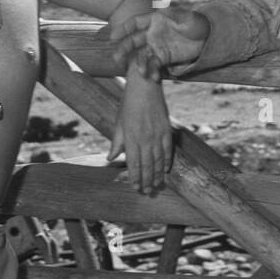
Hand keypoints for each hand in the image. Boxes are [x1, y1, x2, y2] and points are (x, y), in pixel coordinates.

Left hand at [108, 75, 172, 195]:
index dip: (134, 177)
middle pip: (146, 165)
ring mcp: (157, 135)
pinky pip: (168, 150)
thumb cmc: (129, 103)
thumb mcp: (119, 122)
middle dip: (146, 181)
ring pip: (158, 161)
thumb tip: (111, 158)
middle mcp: (145, 138)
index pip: (133, 163)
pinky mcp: (167, 130)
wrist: (145, 86)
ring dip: (156, 175)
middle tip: (146, 192)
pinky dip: (167, 161)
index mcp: (131, 137)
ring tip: (156, 186)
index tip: (135, 188)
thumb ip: (117, 142)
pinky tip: (165, 171)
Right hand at [110, 6, 209, 79]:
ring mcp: (156, 46)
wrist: (207, 37)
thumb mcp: (186, 17)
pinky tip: (154, 77)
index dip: (124, 29)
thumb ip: (173, 15)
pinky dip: (152, 71)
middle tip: (117, 58)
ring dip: (138, 64)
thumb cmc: (195, 22)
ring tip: (140, 72)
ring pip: (141, 55)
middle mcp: (151, 34)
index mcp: (154, 21)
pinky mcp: (163, 58)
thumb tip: (161, 8)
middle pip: (133, 41)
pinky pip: (154, 65)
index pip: (135, 23)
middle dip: (124, 49)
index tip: (113, 36)